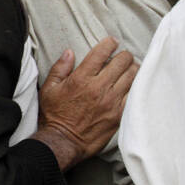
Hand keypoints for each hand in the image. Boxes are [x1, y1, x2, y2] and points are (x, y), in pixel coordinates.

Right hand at [33, 37, 137, 170]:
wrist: (63, 142)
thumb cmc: (53, 116)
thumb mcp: (48, 89)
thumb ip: (60, 69)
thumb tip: (69, 52)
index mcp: (80, 79)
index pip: (101, 53)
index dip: (110, 43)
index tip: (112, 42)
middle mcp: (98, 88)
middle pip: (123, 61)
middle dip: (124, 55)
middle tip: (122, 57)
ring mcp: (111, 101)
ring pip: (133, 76)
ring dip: (133, 69)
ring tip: (130, 69)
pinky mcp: (119, 114)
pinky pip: (135, 94)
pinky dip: (136, 86)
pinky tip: (132, 85)